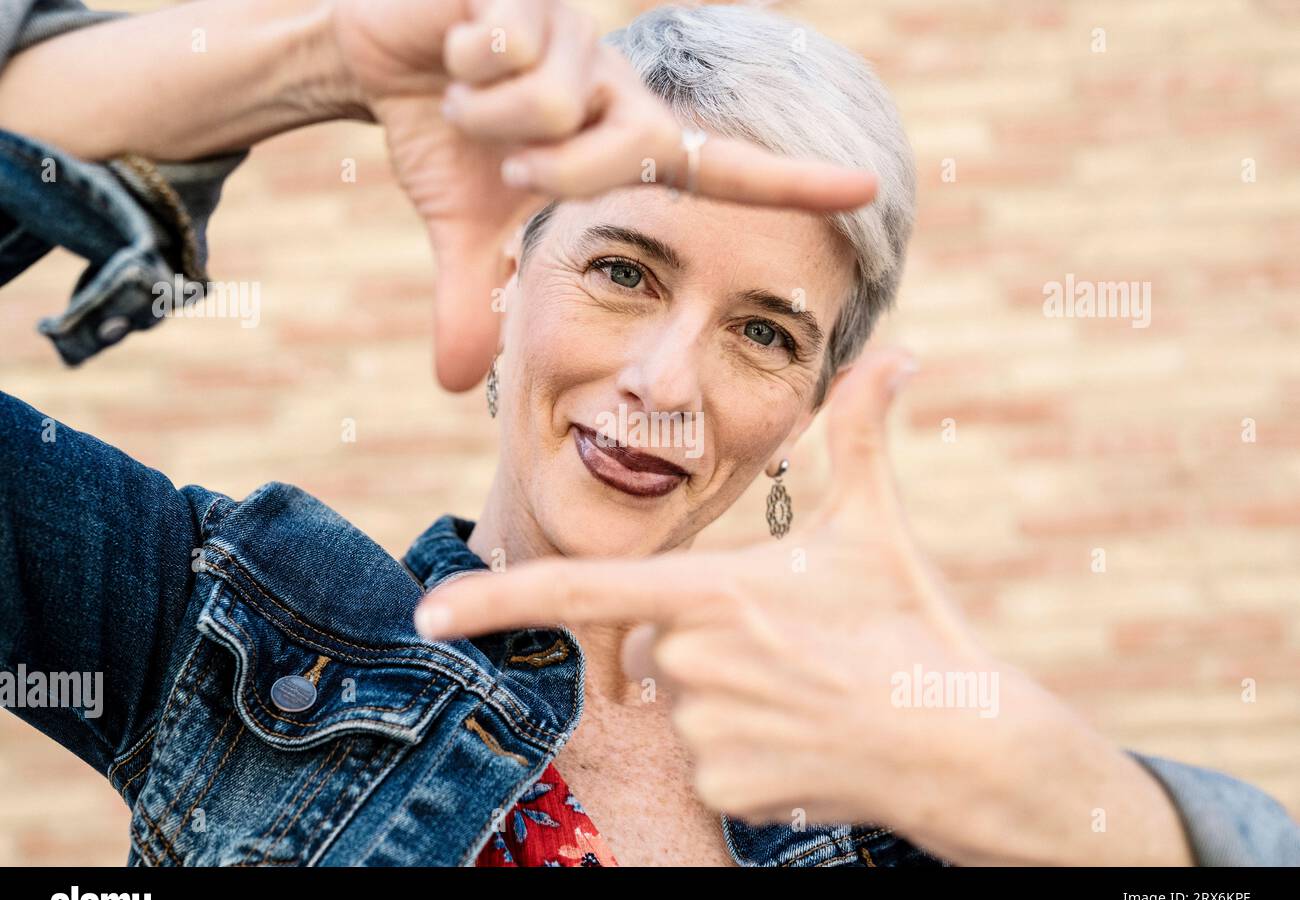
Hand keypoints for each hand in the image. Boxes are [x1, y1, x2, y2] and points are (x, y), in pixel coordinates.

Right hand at [332, 0, 878, 390]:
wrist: (385, 52)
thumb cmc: (446, 134)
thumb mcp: (466, 226)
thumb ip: (473, 297)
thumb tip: (453, 381)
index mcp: (629, 137)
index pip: (723, 167)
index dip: (794, 184)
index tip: (867, 190)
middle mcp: (623, 83)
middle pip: (616, 155)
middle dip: (543, 171)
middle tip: (501, 155)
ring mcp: (584, 29)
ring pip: (553, 105)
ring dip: (487, 116)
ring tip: (473, 90)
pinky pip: (506, 51)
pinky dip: (465, 67)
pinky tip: (459, 45)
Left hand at [413, 348, 1195, 865]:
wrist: (960, 743)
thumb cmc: (911, 625)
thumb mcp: (877, 525)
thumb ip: (865, 433)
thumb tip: (905, 351)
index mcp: (710, 590)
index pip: (579, 593)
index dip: (495, 599)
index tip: (428, 612)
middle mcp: (692, 660)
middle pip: (661, 644)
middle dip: (712, 641)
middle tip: (795, 647)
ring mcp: (704, 730)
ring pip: (687, 704)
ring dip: (735, 696)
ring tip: (810, 693)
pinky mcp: (725, 788)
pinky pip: (711, 760)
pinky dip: (750, 750)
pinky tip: (807, 739)